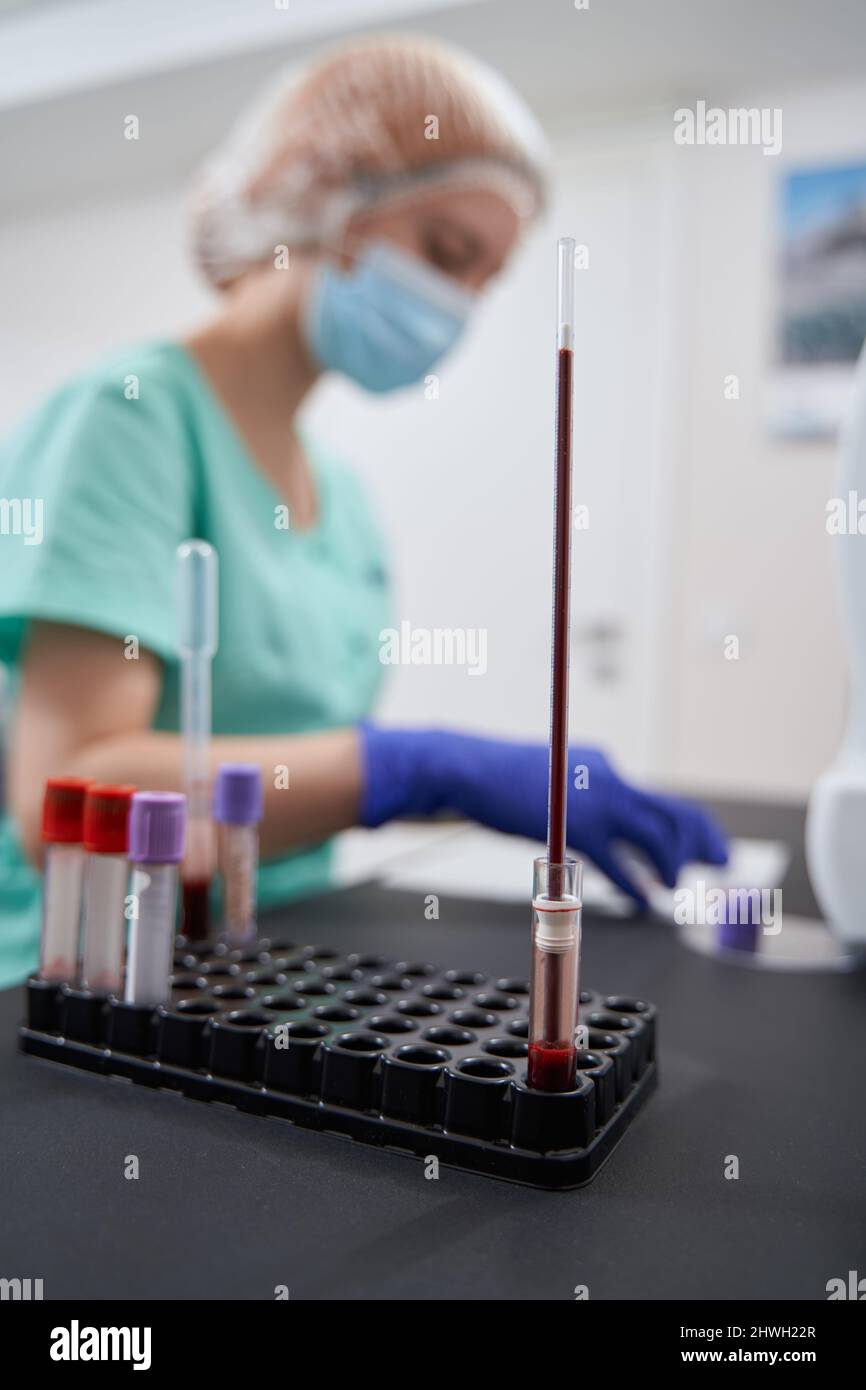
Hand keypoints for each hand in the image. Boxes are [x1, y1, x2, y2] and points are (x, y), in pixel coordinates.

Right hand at [359, 725, 728, 906]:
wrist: (467, 768)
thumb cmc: (498, 778)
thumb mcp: (551, 779)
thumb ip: (580, 798)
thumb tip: (600, 829)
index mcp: (602, 766)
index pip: (656, 798)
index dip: (689, 824)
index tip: (705, 843)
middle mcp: (608, 778)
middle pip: (672, 811)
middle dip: (702, 839)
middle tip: (721, 862)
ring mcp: (596, 803)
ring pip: (656, 836)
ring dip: (672, 864)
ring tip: (676, 887)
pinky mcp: (578, 828)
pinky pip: (618, 863)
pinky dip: (635, 885)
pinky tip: (642, 900)